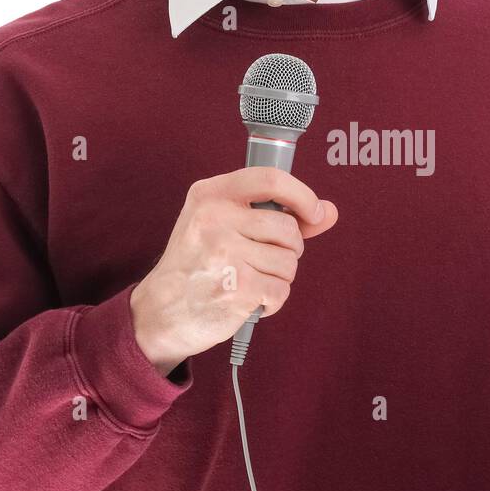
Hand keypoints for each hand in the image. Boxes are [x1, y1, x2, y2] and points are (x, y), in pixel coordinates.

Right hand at [129, 167, 338, 372]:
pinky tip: (249, 299)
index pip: (271, 179)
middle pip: (288, 228)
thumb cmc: (197, 264)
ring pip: (289, 262)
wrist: (161, 311)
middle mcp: (214, 219)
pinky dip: (272, 300)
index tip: (313, 212)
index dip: (302, 195)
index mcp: (210, 194)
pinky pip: (281, 290)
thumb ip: (277, 214)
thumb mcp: (223, 226)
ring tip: (249, 280)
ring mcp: (223, 253)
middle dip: (288, 250)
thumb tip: (329, 211)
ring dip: (278, 277)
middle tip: (261, 260)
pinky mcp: (235, 287)